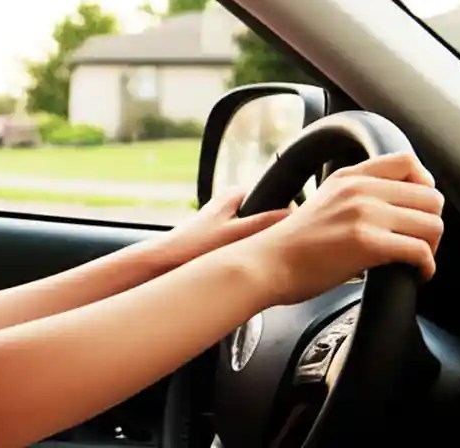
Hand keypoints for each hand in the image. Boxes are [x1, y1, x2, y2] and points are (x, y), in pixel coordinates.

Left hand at [161, 189, 290, 264]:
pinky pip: (242, 243)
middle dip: (272, 232)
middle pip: (265, 216)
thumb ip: (266, 222)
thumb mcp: (238, 233)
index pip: (273, 197)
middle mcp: (228, 203)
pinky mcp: (217, 236)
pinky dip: (246, 252)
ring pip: (253, 232)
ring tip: (259, 259)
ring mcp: (222, 220)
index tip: (292, 232)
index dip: (286, 214)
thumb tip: (294, 215)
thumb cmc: (195, 246)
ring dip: (258, 244)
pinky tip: (244, 265)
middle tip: (277, 249)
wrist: (164, 263)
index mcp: (234, 194)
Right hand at [245, 153, 443, 305]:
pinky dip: (426, 267)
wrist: (268, 263)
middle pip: (430, 196)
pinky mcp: (367, 242)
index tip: (417, 209)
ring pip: (432, 224)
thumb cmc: (295, 243)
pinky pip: (420, 251)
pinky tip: (415, 275)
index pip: (408, 162)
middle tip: (419, 242)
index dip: (424, 186)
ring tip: (416, 260)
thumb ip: (357, 194)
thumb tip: (398, 206)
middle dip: (431, 223)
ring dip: (431, 247)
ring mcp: (363, 214)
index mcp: (349, 176)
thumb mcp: (325, 200)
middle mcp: (359, 189)